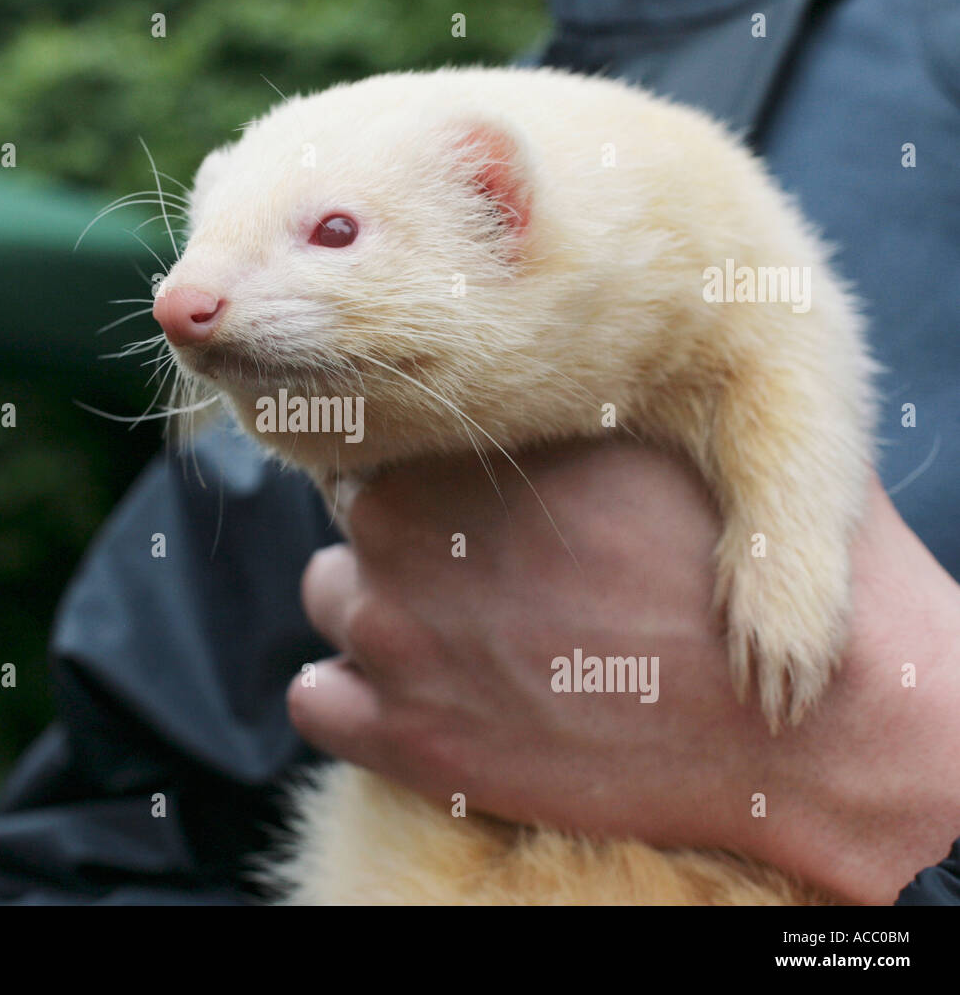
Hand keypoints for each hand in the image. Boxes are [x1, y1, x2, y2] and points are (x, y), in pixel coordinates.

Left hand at [290, 438, 959, 903]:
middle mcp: (407, 529)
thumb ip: (566, 398)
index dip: (429, 463)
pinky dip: (348, 701)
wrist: (783, 721)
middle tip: (480, 569)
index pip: (385, 428)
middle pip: (354, 511)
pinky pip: (313, 700)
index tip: (467, 495)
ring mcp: (396, 634)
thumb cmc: (737, 568)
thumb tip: (519, 360)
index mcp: (464, 446)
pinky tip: (416, 701)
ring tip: (463, 637)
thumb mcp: (661, 437)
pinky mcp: (403, 736)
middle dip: (404, 534)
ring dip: (378, 613)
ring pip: (330, 596)